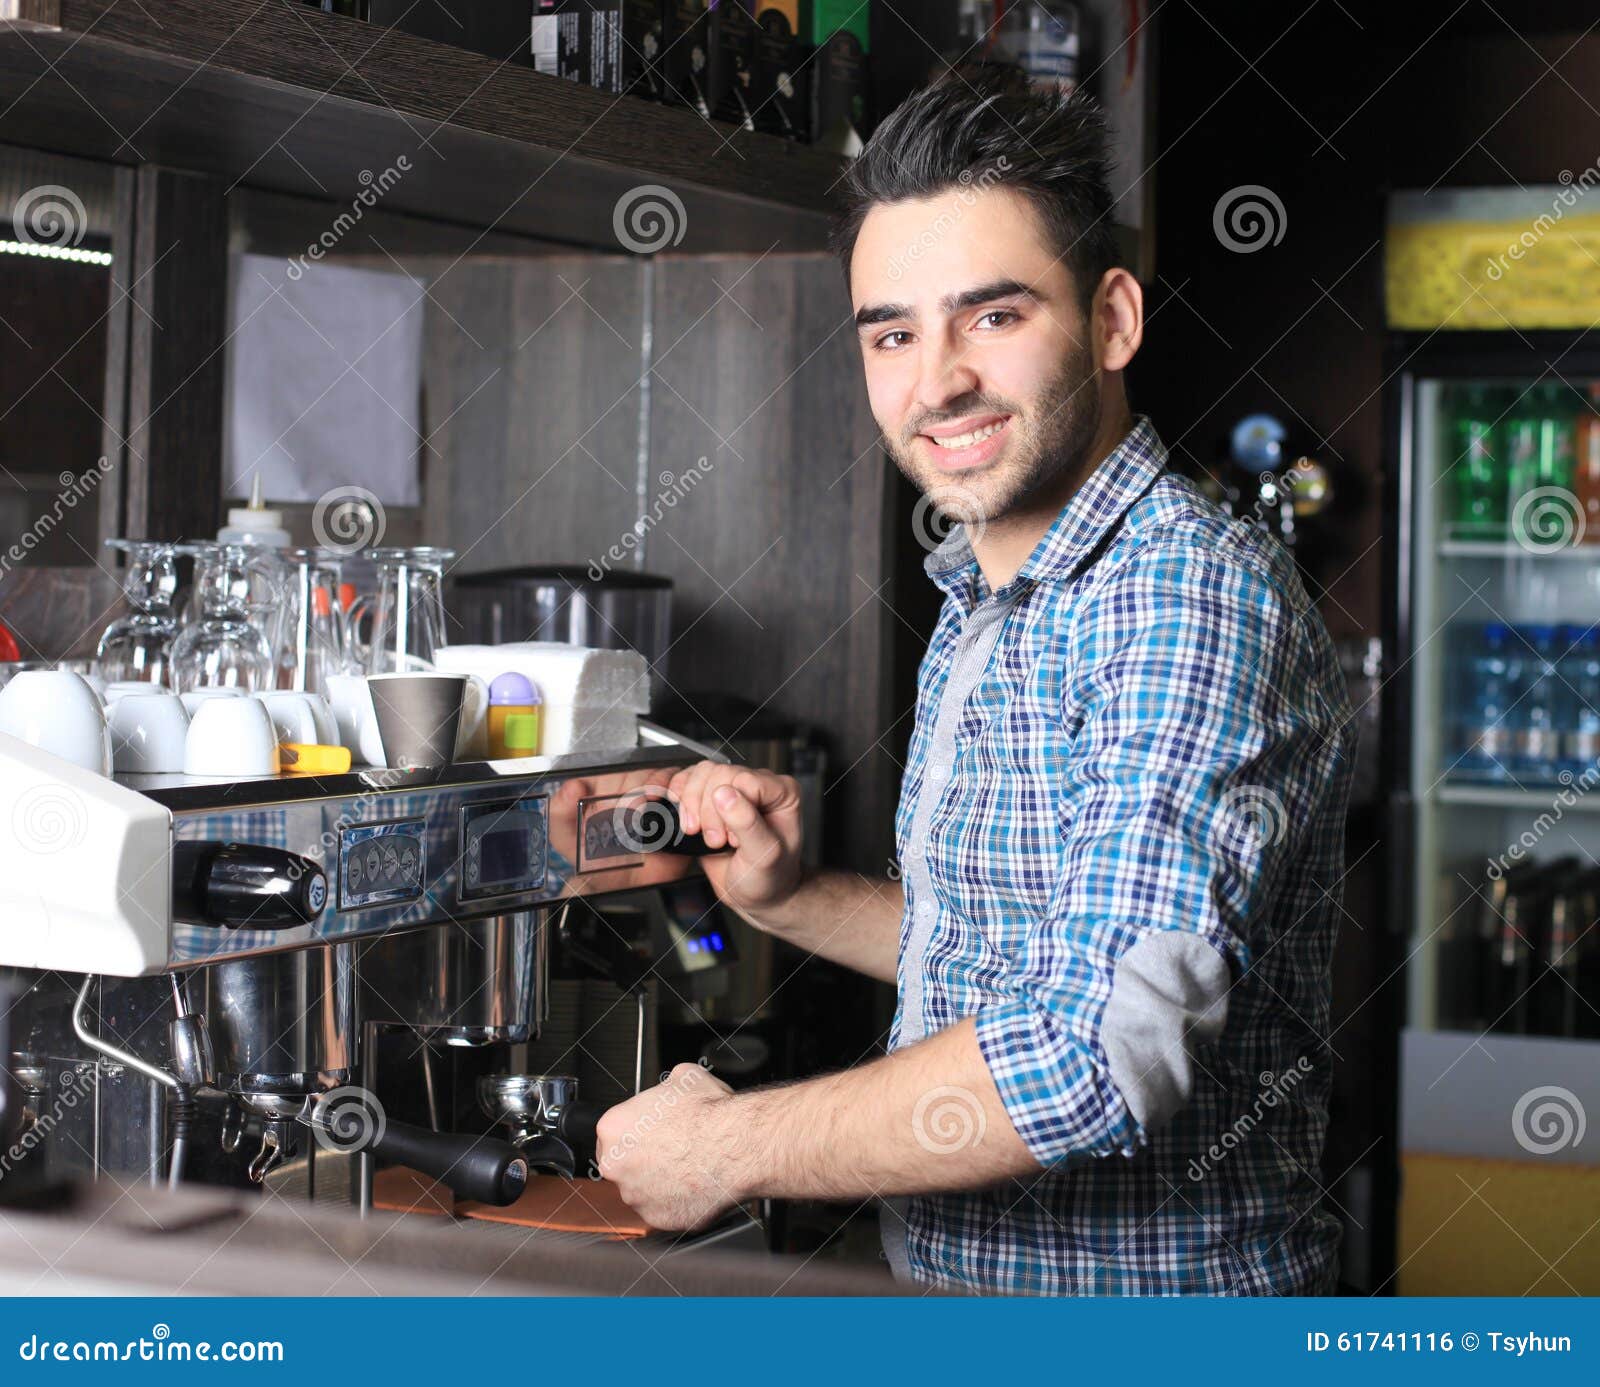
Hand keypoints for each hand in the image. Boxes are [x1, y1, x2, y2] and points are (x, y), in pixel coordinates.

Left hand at [596, 1063, 740, 1231]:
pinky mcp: (659, 1218)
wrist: (735, 1146)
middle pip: (623, 1164)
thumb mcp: (683, 1077)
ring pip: (643, 1189)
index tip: (651, 1132)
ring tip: (689, 1166)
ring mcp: (636, 1196)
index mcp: (614, 1128)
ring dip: (660, 1181)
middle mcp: (617, 1166)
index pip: (613, 1132)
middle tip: (671, 1149)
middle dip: (644, 1158)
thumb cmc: (709, 1114)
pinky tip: (696, 1182)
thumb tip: (670, 1089)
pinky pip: (665, 1209)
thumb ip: (664, 1088)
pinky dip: (678, 1200)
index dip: (636, 1131)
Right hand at [665, 762, 803, 914]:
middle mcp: (759, 785)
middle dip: (708, 810)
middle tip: (715, 841)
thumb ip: (747, 824)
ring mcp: (735, 789)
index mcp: (782, 792)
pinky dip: (680, 797)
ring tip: (699, 832)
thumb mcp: (763, 857)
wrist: (757, 895)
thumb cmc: (770, 878)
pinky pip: (689, 780)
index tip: (731, 838)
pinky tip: (686, 820)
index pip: (744, 779)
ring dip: (692, 805)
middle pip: (719, 773)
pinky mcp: (712, 797)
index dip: (729, 809)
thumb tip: (725, 795)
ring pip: (702, 773)